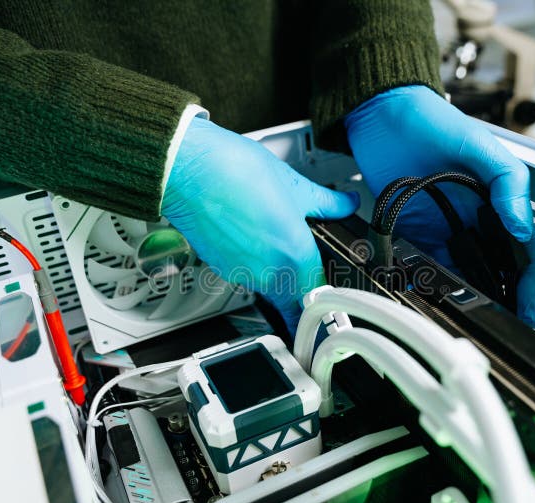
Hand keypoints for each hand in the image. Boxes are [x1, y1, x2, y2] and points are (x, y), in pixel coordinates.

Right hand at [162, 117, 358, 332]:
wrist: (188, 170)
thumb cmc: (235, 172)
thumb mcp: (295, 184)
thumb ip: (327, 203)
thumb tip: (345, 204)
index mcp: (295, 256)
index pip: (319, 296)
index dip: (327, 296)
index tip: (332, 295)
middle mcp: (269, 274)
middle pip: (293, 300)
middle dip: (302, 293)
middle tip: (307, 271)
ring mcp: (242, 273)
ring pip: (269, 287)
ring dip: (276, 274)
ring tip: (274, 239)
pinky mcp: (220, 267)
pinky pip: (246, 273)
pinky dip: (252, 261)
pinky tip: (251, 234)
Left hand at [345, 85, 534, 326]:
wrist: (382, 117)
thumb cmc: (432, 122)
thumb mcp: (480, 145)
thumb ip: (507, 182)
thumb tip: (521, 226)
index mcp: (497, 202)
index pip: (523, 249)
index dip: (530, 282)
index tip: (533, 311)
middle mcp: (472, 221)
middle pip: (495, 269)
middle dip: (503, 299)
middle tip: (505, 326)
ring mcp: (442, 230)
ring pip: (461, 273)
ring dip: (467, 296)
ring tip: (472, 320)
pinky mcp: (412, 233)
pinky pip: (424, 265)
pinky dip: (429, 283)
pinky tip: (433, 298)